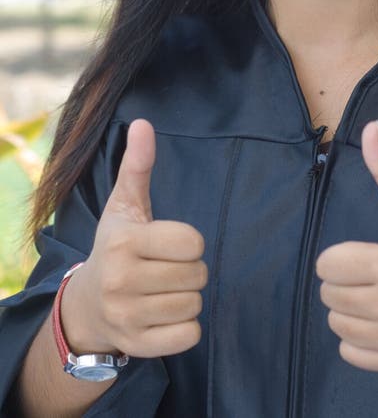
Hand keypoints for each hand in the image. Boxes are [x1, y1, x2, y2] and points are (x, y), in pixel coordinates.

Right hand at [61, 119, 207, 358]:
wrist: (88, 304)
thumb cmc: (116, 245)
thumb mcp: (124, 205)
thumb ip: (137, 166)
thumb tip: (143, 123)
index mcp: (123, 242)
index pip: (192, 242)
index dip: (188, 242)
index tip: (168, 244)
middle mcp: (121, 280)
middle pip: (198, 274)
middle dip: (189, 270)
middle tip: (165, 268)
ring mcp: (127, 316)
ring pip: (195, 304)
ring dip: (187, 297)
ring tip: (162, 290)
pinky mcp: (137, 345)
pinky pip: (189, 336)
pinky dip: (185, 327)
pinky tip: (163, 315)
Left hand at [315, 120, 377, 372]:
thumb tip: (370, 127)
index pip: (327, 264)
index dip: (339, 257)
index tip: (362, 254)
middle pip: (328, 295)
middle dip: (343, 282)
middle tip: (370, 275)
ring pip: (336, 324)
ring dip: (347, 310)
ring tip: (374, 297)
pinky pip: (349, 353)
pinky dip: (356, 339)